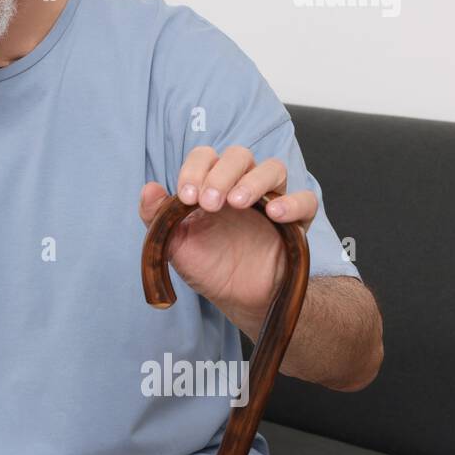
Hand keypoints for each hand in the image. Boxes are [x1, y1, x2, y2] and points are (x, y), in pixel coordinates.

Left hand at [137, 145, 316, 327]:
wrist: (237, 299)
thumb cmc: (207, 266)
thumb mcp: (173, 244)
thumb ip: (156, 217)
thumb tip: (148, 188)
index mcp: (211, 185)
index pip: (205, 157)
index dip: (195, 168)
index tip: (186, 196)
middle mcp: (241, 186)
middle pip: (239, 155)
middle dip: (221, 174)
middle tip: (210, 203)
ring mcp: (270, 201)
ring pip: (274, 168)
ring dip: (253, 180)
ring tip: (237, 203)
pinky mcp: (296, 222)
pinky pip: (305, 200)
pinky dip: (292, 202)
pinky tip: (274, 214)